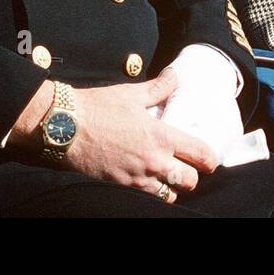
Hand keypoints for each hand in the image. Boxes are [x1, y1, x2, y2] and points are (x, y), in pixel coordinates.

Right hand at [12, 68, 218, 202]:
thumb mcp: (132, 94)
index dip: (210, 158)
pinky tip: (147, 181)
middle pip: (189, 181)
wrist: (64, 127)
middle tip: (187, 167)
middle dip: (192, 176)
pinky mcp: (121, 187)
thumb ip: (159, 87)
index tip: (209, 158)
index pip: (200, 154)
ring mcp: (137, 178)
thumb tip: (174, 76)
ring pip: (169, 195)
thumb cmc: (98, 107)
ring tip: (167, 176)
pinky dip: (152, 193)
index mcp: (161, 136)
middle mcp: (154, 161)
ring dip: (171, 187)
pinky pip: (147, 198)